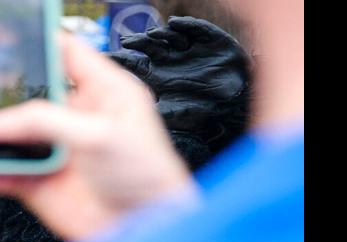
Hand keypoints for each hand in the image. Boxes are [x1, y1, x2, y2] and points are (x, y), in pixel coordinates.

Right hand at [0, 33, 195, 241]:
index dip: (24, 40)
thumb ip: (48, 123)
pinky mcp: (36, 186)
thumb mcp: (104, 137)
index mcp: (98, 88)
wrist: (151, 240)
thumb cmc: (148, 178)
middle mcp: (70, 115)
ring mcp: (50, 151)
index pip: (56, 51)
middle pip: (10, 92)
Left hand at [120, 17, 250, 136]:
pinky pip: (194, 28)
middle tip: (126, 41)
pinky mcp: (207, 39)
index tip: (108, 57)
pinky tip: (174, 23)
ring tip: (150, 34)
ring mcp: (187, 47)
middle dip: (137, 42)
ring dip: (158, 34)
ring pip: (168, 36)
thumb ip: (160, 110)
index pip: (135, 64)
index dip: (121, 60)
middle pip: (148, 46)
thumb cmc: (207, 110)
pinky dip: (185, 25)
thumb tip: (138, 113)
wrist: (238, 102)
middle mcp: (170, 58)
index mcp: (160, 75)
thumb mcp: (180, 112)